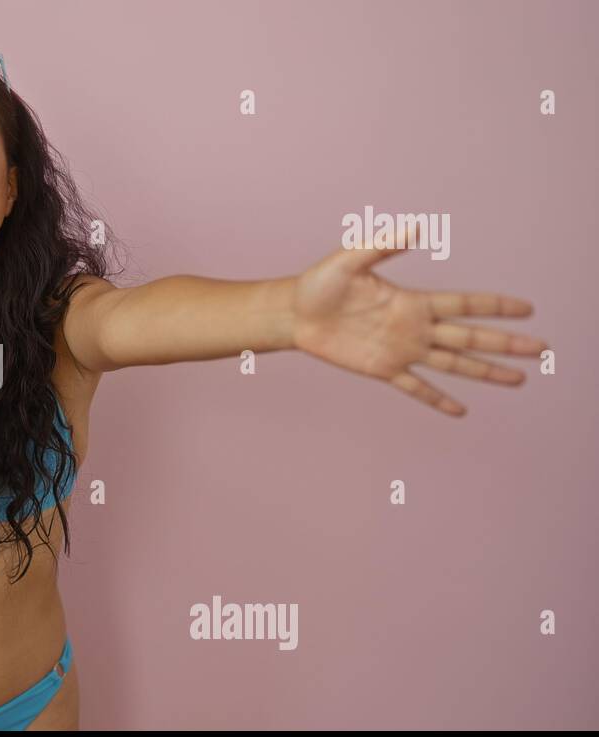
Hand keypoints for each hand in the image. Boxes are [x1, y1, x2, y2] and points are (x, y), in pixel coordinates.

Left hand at [290, 237, 547, 415]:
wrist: (293, 313)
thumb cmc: (319, 284)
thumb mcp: (348, 260)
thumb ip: (381, 245)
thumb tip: (417, 227)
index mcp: (413, 301)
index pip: (463, 304)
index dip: (495, 307)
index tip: (526, 310)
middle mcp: (414, 328)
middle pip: (469, 337)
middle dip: (505, 344)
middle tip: (540, 350)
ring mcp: (402, 351)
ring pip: (453, 364)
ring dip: (485, 373)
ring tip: (518, 380)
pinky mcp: (383, 370)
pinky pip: (416, 387)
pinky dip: (437, 399)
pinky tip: (460, 411)